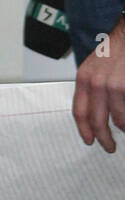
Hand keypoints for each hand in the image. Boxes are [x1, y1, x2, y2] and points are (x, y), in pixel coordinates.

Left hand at [72, 17, 124, 152]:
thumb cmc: (114, 51)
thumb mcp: (95, 68)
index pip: (79, 111)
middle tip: (109, 147)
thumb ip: (91, 88)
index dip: (84, 130)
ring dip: (123, 128)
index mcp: (83, 78)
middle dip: (104, 138)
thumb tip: (94, 113)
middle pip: (96, 121)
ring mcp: (112, 86)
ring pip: (118, 120)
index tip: (88, 140)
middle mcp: (95, 84)